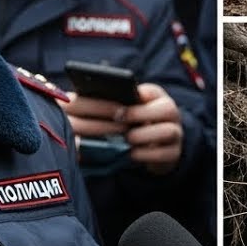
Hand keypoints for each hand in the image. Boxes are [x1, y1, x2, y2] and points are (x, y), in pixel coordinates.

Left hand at [62, 84, 181, 173]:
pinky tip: (131, 154)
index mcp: (155, 95)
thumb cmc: (128, 123)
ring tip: (127, 139)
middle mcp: (170, 111)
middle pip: (166, 108)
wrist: (152, 145)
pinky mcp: (174, 153)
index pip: (149, 91)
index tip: (115, 109)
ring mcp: (176, 132)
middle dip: (139, 114)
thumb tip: (70, 100)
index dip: (134, 99)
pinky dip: (146, 155)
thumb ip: (103, 102)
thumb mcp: (120, 107)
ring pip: (168, 131)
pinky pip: (165, 154)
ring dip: (145, 135)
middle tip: (118, 120)